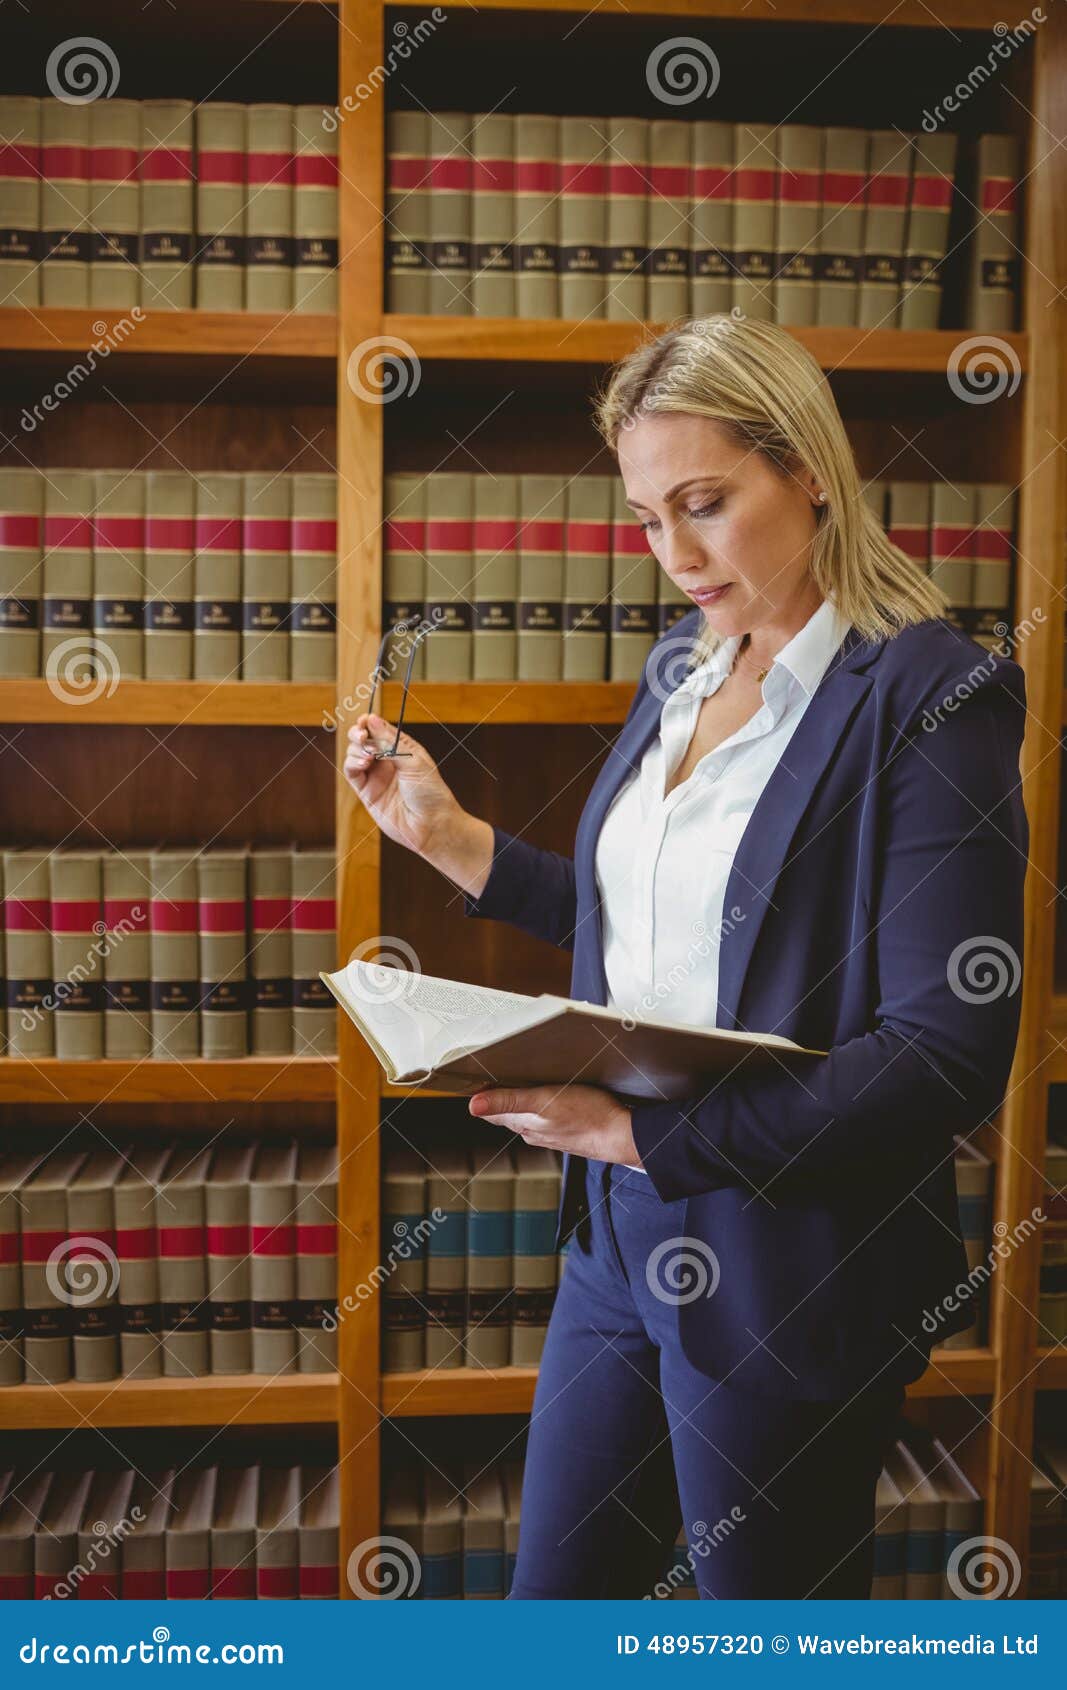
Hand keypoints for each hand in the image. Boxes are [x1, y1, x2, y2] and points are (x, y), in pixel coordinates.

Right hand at [343, 712, 463, 856]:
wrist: (431, 825)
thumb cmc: (430, 792)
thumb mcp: (414, 761)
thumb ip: (389, 742)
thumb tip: (371, 719)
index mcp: (402, 748)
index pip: (380, 729)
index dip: (369, 722)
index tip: (365, 719)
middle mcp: (387, 760)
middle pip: (363, 739)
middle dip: (358, 733)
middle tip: (361, 735)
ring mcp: (376, 775)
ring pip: (354, 753)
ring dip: (356, 749)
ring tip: (368, 755)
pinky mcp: (366, 791)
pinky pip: (352, 772)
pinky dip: (352, 763)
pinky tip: (363, 762)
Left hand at [468, 1083, 639, 1164]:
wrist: (620, 1136)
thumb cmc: (587, 1116)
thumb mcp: (543, 1101)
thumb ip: (508, 1101)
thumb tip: (473, 1106)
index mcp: (522, 1123)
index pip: (490, 1109)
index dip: (482, 1093)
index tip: (476, 1076)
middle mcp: (532, 1131)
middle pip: (506, 1111)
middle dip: (500, 1094)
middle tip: (497, 1070)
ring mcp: (549, 1133)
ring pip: (525, 1114)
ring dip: (520, 1099)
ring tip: (521, 1079)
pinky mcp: (565, 1131)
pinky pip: (545, 1117)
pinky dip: (540, 1105)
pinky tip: (550, 1096)